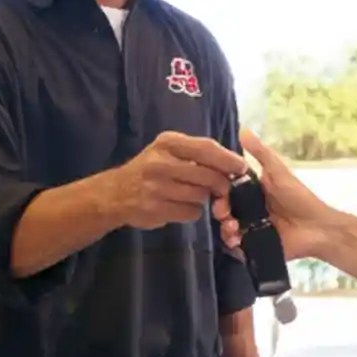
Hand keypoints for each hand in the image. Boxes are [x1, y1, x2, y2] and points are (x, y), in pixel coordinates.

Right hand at [110, 131, 246, 229]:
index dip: (228, 159)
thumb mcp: (167, 151)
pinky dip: (193, 211)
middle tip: (223, 188)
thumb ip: (196, 153)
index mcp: (168, 143)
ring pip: (201, 196)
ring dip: (205, 199)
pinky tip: (181, 206)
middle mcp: (162, 163)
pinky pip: (191, 212)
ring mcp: (157, 187)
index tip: (242, 167)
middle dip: (221, 184)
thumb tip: (233, 163)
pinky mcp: (156, 209)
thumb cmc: (148, 169)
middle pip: (209, 175)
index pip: (207, 149)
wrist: (115, 193)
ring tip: (194, 195)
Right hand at [213, 128, 336, 259]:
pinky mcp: (253, 246)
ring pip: (226, 228)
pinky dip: (232, 243)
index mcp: (251, 191)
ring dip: (224, 228)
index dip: (218, 189)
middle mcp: (247, 209)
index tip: (216, 189)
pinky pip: (235, 246)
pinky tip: (237, 240)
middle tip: (224, 212)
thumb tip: (243, 129)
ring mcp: (249, 228)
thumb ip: (261, 153)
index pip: (226, 188)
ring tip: (232, 228)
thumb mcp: (278, 172)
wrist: (317, 228)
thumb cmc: (298, 197)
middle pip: (223, 209)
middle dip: (219, 210)